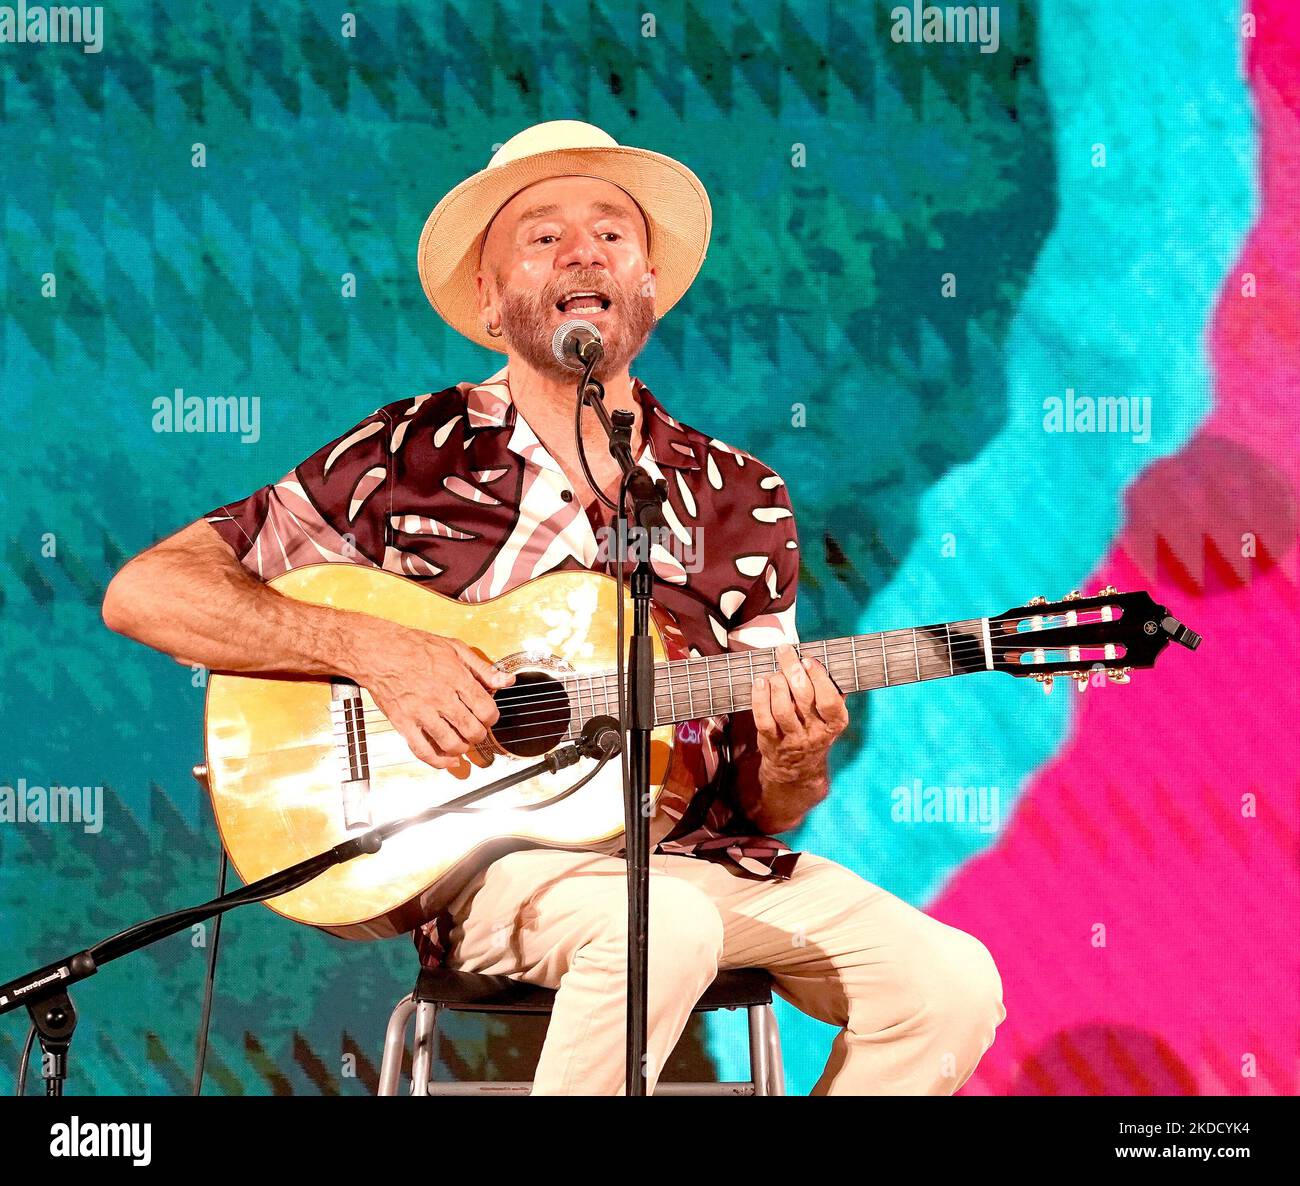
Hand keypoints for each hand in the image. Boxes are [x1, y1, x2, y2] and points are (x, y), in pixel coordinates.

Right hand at [352, 621, 513, 769]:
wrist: (377, 650)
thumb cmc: (413, 646)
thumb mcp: (454, 648)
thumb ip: (482, 668)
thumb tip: (507, 680)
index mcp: (455, 678)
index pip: (485, 709)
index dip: (492, 717)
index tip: (488, 716)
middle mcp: (440, 697)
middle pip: (472, 729)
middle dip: (480, 734)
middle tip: (477, 730)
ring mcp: (421, 712)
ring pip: (452, 743)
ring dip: (463, 747)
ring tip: (463, 741)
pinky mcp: (403, 723)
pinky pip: (423, 751)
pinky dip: (439, 761)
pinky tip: (448, 760)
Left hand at [751, 644, 848, 779]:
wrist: (798, 768)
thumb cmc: (814, 729)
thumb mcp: (829, 716)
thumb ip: (831, 692)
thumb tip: (824, 661)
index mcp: (835, 723)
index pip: (830, 700)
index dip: (819, 678)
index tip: (808, 660)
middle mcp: (815, 733)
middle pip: (804, 699)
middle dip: (793, 671)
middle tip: (785, 652)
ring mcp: (793, 739)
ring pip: (783, 709)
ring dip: (777, 684)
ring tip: (775, 672)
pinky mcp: (772, 742)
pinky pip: (764, 719)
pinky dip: (759, 699)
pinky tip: (759, 683)